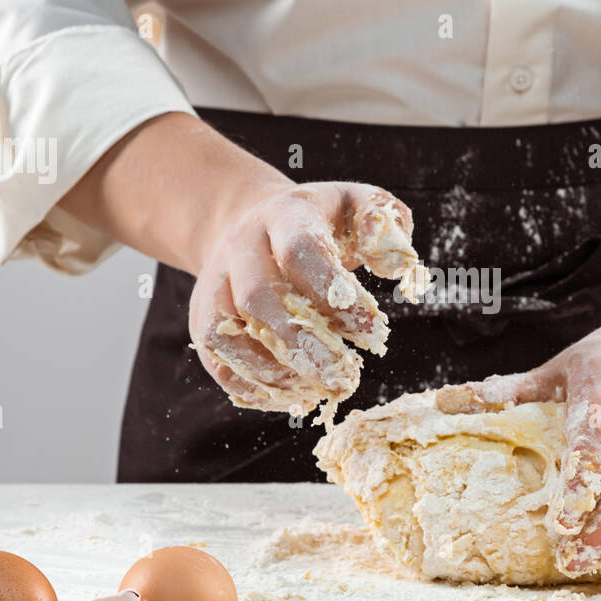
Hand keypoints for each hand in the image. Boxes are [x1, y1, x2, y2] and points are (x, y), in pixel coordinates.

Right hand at [189, 182, 421, 414]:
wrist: (248, 221)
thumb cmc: (318, 223)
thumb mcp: (356, 204)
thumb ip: (383, 223)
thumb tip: (396, 264)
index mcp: (283, 215)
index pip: (300, 252)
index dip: (335, 295)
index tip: (373, 330)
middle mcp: (241, 248)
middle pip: (258, 300)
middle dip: (304, 347)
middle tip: (345, 380)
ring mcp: (215, 285)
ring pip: (227, 336)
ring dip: (275, 373)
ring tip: (318, 392)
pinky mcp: (203, 319)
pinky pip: (217, 360)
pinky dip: (252, 386)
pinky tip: (293, 396)